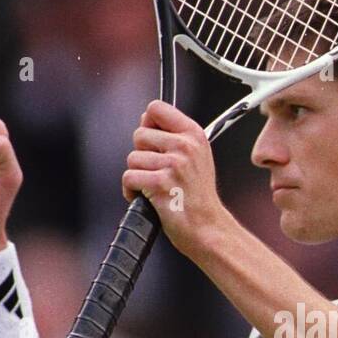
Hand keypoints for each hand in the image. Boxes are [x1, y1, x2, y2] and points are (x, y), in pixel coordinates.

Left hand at [122, 100, 229, 257]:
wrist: (208, 228)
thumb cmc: (197, 196)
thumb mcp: (196, 157)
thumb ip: (173, 135)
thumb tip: (145, 117)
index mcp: (194, 134)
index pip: (156, 108)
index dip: (148, 124)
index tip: (154, 143)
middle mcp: (185, 145)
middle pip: (139, 134)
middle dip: (142, 156)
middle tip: (159, 173)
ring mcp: (174, 164)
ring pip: (132, 159)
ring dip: (138, 176)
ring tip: (156, 189)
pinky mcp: (160, 184)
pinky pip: (129, 178)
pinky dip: (132, 192)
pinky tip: (149, 199)